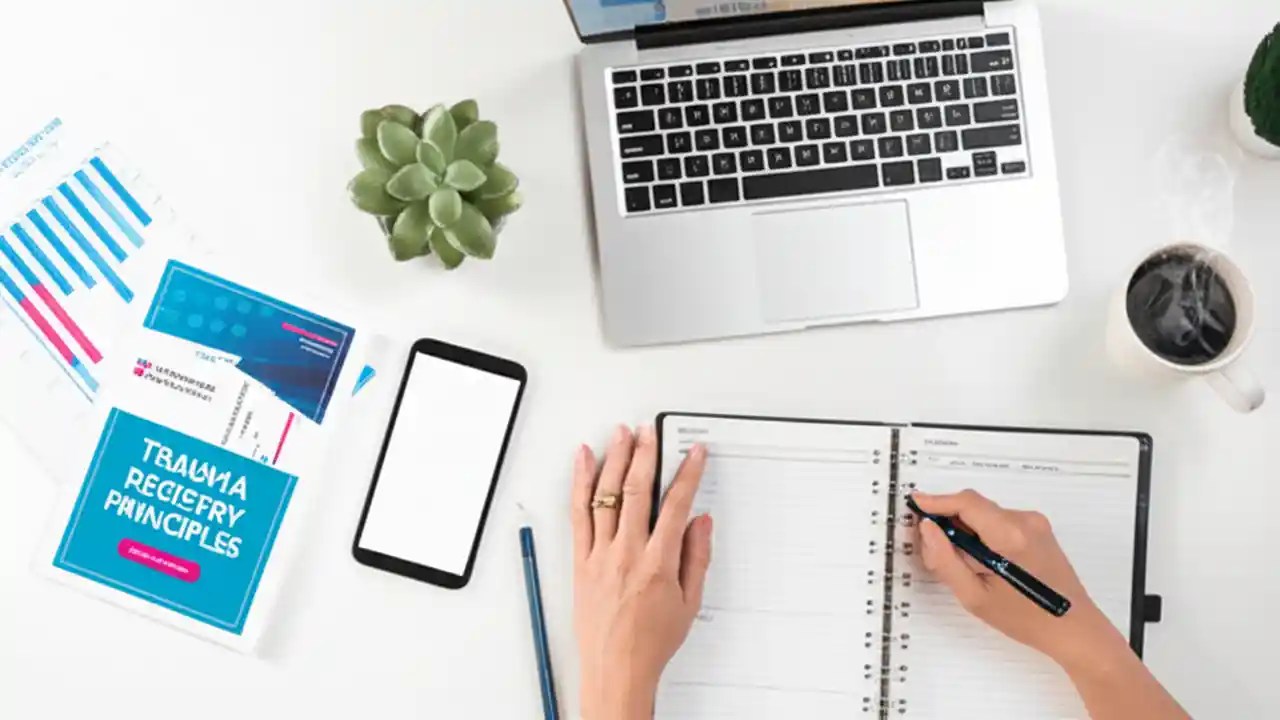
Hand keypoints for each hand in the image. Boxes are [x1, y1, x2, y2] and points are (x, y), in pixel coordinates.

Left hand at [572, 425, 712, 719]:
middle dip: (644, 454)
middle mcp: (626, 553)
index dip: (687, 473)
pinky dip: (580, 484)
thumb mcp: (689, 603)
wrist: (615, 669)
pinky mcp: (580, 561)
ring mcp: (599, 555)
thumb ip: (697, 557)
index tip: (693, 454)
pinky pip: (578, 514)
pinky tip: (583, 461)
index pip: (675, 505)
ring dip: (614, 459)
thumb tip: (700, 521)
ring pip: (605, 495)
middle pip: (635, 491)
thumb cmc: (650, 642)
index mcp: (658, 563)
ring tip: (620, 434)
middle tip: (649, 431)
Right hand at [912, 490, 1130, 672]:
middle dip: (949, 521)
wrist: (1074, 628)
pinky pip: (1000, 522)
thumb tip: (927, 529)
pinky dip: (983, 533)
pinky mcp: (1039, 530)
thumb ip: (946, 560)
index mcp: (1010, 536)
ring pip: (986, 515)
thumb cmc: (1026, 619)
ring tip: (960, 563)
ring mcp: (1035, 523)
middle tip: (933, 549)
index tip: (916, 505)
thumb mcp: (975, 597)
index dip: (937, 501)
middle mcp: (1025, 521)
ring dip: (966, 530)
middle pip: (974, 507)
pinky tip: (981, 562)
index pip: (966, 503)